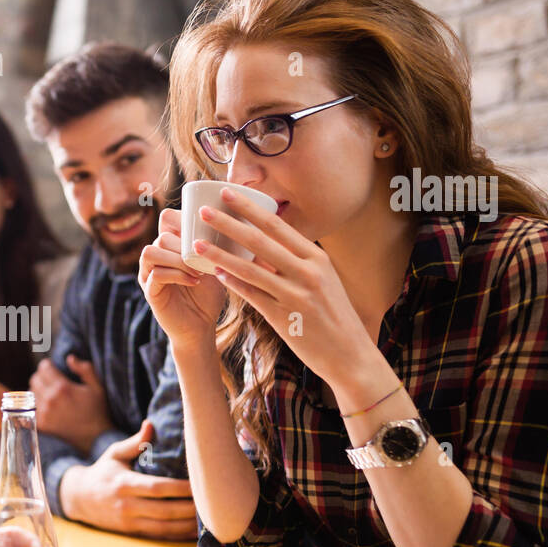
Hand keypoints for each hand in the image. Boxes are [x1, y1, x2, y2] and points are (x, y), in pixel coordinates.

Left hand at [30, 355, 110, 454]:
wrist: (96, 438)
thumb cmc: (98, 410)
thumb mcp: (97, 387)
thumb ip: (84, 369)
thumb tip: (70, 358)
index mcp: (62, 388)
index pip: (43, 368)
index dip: (47, 365)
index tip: (51, 367)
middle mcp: (50, 399)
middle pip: (34, 379)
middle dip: (41, 377)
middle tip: (50, 380)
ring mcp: (44, 413)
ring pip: (30, 394)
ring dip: (37, 391)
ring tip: (48, 393)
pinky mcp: (42, 425)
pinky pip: (30, 408)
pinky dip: (35, 405)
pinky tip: (45, 406)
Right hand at [60, 421, 196, 538]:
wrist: (79, 499)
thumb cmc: (102, 472)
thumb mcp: (114, 454)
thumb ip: (135, 442)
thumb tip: (151, 424)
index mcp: (124, 483)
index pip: (157, 488)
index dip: (180, 489)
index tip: (199, 485)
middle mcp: (127, 505)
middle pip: (164, 510)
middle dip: (190, 509)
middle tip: (213, 504)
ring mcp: (129, 522)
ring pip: (164, 527)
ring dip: (187, 525)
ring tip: (209, 520)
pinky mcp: (132, 532)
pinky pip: (159, 535)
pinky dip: (178, 534)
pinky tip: (194, 531)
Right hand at [138, 206, 227, 351]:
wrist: (201, 327)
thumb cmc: (208, 295)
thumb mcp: (213, 265)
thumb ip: (213, 245)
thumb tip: (231, 221)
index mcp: (169, 247)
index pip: (166, 219)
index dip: (183, 220)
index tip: (204, 231)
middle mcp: (155, 258)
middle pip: (161, 236)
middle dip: (185, 245)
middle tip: (204, 258)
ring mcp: (148, 275)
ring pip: (151, 252)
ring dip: (177, 259)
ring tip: (197, 270)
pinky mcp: (150, 292)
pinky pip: (156, 274)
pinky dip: (177, 275)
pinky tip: (195, 282)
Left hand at [190, 187, 368, 386]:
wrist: (350, 354)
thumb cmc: (333, 315)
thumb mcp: (322, 281)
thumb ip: (296, 263)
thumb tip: (265, 247)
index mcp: (316, 258)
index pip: (277, 225)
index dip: (249, 208)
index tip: (227, 192)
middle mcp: (307, 272)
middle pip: (259, 240)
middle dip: (228, 222)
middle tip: (203, 210)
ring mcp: (295, 295)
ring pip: (249, 268)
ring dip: (220, 254)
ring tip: (197, 244)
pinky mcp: (283, 317)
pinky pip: (251, 295)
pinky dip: (232, 282)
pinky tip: (215, 273)